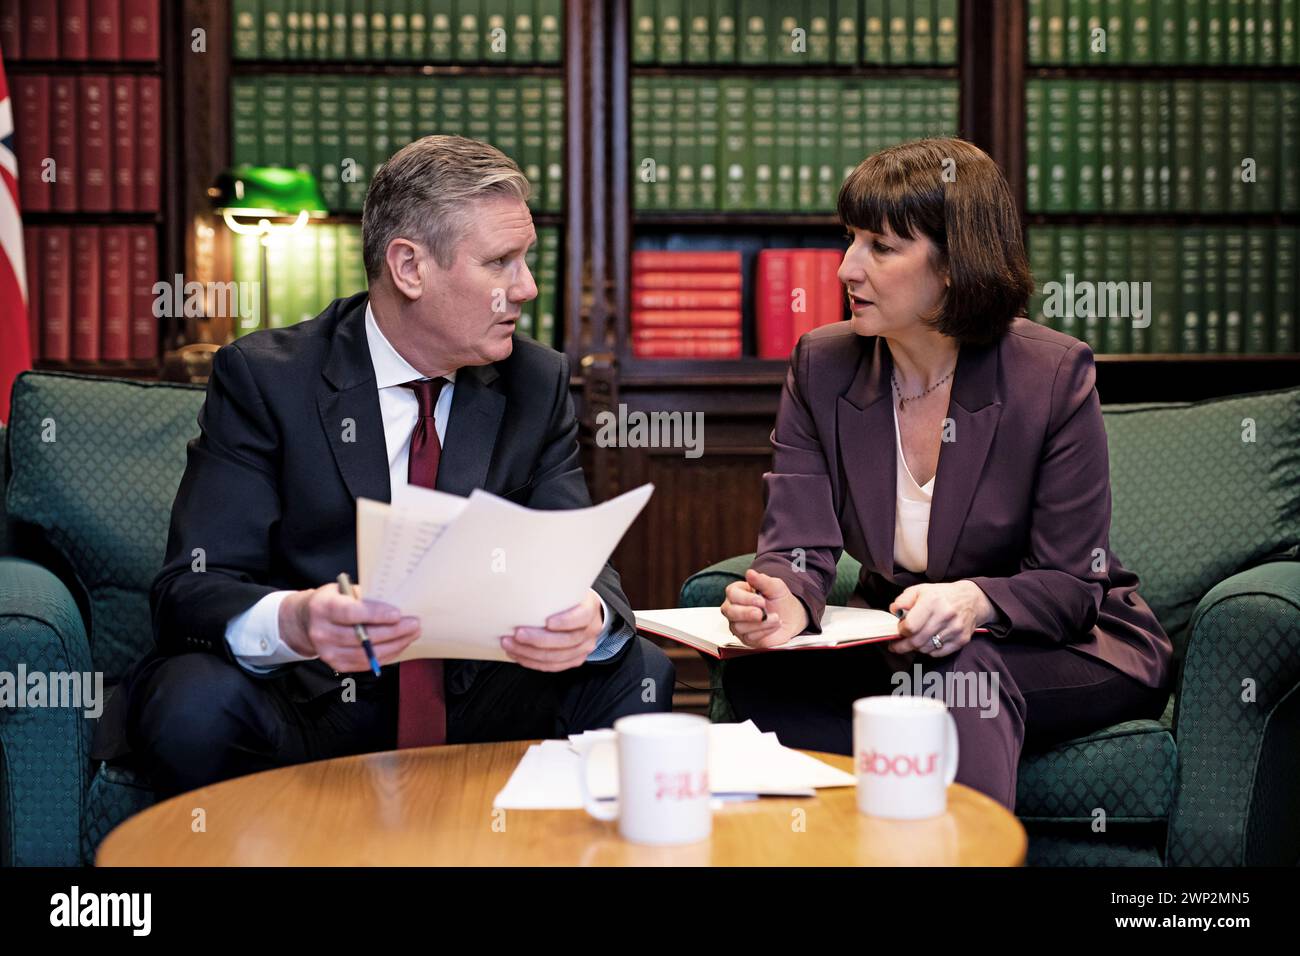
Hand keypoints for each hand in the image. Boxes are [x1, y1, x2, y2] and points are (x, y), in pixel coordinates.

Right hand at [279, 581, 421, 671]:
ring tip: (412, 634)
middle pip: (362, 637)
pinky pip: (366, 663)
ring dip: (395, 645)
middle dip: (393, 631)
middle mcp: (321, 632)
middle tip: (414, 624)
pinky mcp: (336, 665)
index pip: (351, 613)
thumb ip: (365, 597)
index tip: (398, 614)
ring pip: (367, 653)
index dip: (376, 614)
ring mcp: (327, 652)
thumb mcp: (344, 590)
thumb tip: (397, 601)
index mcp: (323, 607)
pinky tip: (399, 645)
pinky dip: (387, 655)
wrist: (307, 620)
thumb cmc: (333, 600)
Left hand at [501, 589, 603, 671]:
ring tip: (510, 644)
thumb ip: (552, 589)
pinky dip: (533, 662)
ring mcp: (584, 648)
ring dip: (530, 653)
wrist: (584, 610)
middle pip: (567, 641)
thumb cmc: (569, 598)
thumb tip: (522, 582)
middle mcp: (591, 630)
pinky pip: (553, 666)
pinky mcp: (574, 659)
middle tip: (517, 633)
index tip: (547, 622)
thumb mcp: (567, 588)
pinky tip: (518, 655)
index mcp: (590, 609)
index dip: (565, 621)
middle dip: (538, 640)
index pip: (582, 617)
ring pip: (557, 657)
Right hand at [720, 569, 809, 648]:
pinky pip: (749, 637)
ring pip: (739, 626)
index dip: (745, 598)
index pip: (732, 594)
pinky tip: (774, 626)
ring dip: (760, 623)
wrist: (792, 617)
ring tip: (775, 618)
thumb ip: (762, 580)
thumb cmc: (780, 600)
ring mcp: (738, 624)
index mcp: (738, 592)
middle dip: (746, 613)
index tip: (761, 601)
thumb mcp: (775, 586)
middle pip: (729, 611)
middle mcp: (734, 609)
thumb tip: (750, 573)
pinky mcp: (746, 638)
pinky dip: (764, 631)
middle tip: (762, 613)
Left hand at [886, 580, 993, 658]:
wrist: (971, 599)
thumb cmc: (941, 595)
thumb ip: (903, 601)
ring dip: (916, 647)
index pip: (910, 626)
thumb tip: (894, 612)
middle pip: (917, 641)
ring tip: (913, 640)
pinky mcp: (962, 640)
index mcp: (932, 601)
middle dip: (903, 645)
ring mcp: (955, 629)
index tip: (899, 629)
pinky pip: (938, 653)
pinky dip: (929, 650)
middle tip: (896, 645)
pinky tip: (927, 641)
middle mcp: (945, 615)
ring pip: (926, 649)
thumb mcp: (919, 590)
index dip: (901, 631)